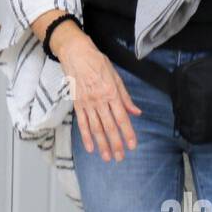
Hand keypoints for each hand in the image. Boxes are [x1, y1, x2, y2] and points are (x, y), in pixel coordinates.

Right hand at [55, 25, 140, 161]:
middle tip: (120, 157)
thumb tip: (136, 112)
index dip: (128, 133)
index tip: (132, 146)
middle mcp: (99, 100)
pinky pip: (82, 123)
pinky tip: (90, 148)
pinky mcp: (77, 104)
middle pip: (109, 127)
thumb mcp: (116, 76)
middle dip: (116, 144)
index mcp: (111, 93)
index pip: (122, 118)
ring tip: (107, 157)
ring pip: (95, 128)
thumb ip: (125, 97)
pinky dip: (86, 136)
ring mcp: (87, 103)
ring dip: (101, 144)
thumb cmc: (97, 61)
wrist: (75, 53)